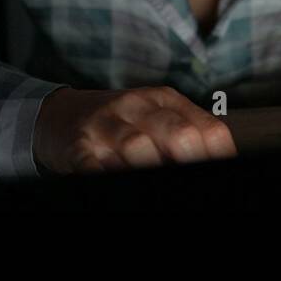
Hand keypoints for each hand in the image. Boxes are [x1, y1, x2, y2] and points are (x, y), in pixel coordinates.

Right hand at [33, 85, 237, 174]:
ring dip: (148, 166)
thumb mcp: (156, 118)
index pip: (209, 129)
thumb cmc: (120, 123)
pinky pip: (93, 163)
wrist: (60, 115)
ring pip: (137, 146)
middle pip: (178, 134)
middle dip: (190, 160)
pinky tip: (111, 177)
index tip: (220, 170)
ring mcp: (106, 124)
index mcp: (165, 100)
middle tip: (191, 178)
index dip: (220, 156)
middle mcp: (138, 107)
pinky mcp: (78, 144)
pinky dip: (104, 173)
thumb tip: (218, 157)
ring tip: (152, 179)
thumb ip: (187, 134)